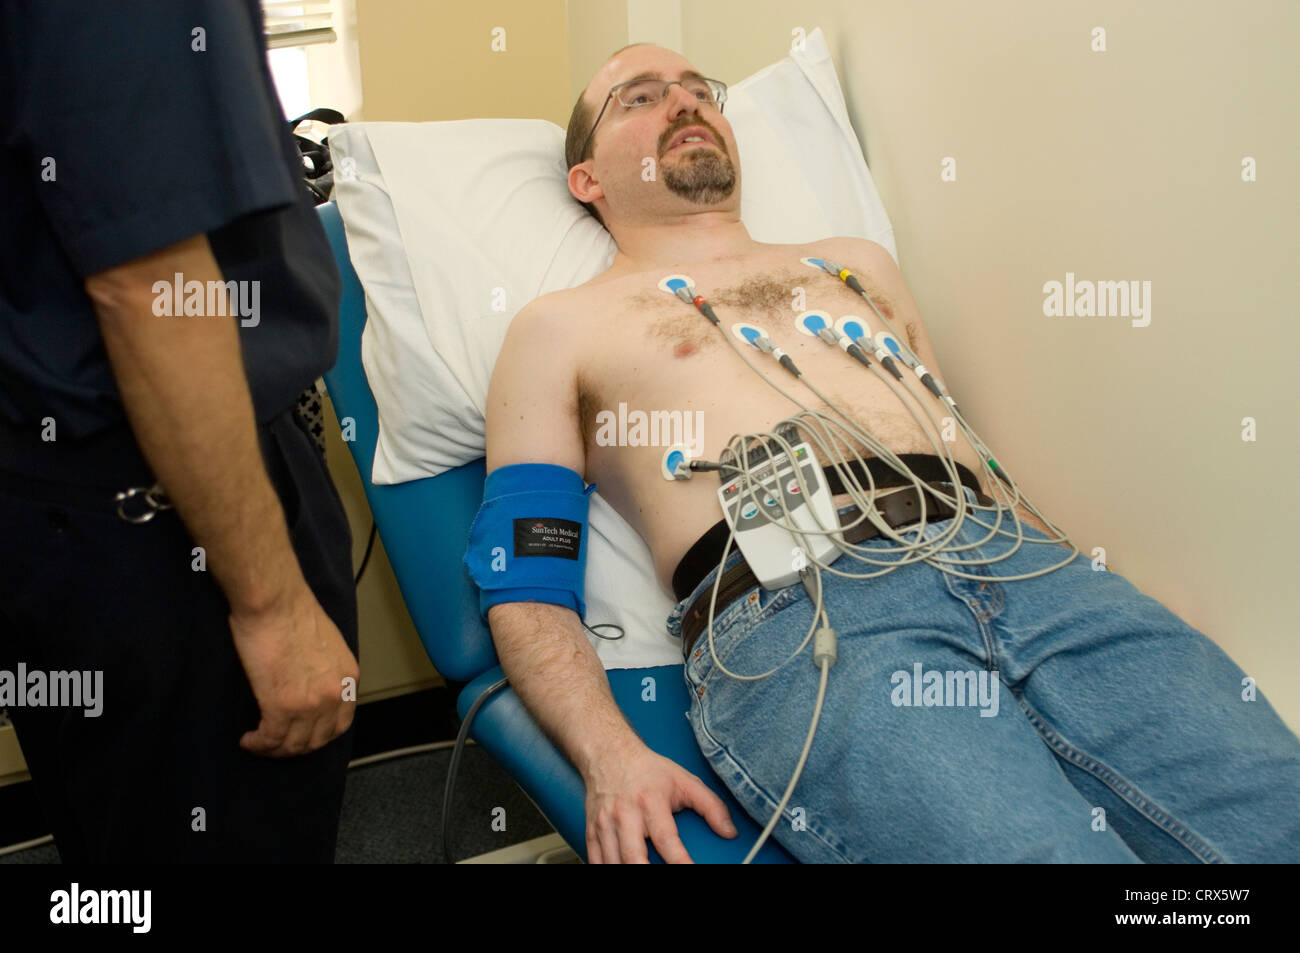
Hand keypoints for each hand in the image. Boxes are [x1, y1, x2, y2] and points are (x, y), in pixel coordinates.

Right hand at [228, 583, 358, 756]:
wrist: (275, 602)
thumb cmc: (293, 612)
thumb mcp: (327, 644)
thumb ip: (325, 670)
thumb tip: (310, 686)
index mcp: (348, 677)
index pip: (340, 723)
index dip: (318, 735)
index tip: (300, 735)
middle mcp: (335, 694)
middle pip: (317, 739)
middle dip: (295, 747)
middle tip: (275, 743)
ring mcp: (310, 703)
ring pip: (294, 745)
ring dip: (274, 749)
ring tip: (258, 742)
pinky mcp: (282, 706)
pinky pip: (270, 739)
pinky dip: (258, 744)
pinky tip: (248, 739)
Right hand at [584, 743, 737, 862]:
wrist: (609, 754)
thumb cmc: (648, 771)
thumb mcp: (685, 781)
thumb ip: (711, 807)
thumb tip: (729, 832)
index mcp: (651, 802)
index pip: (667, 840)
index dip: (680, 862)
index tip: (690, 871)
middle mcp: (626, 814)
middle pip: (634, 857)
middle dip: (646, 873)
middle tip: (664, 878)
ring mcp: (605, 824)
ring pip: (613, 862)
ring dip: (626, 872)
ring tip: (644, 874)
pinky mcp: (592, 830)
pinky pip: (595, 859)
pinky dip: (605, 868)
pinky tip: (620, 869)